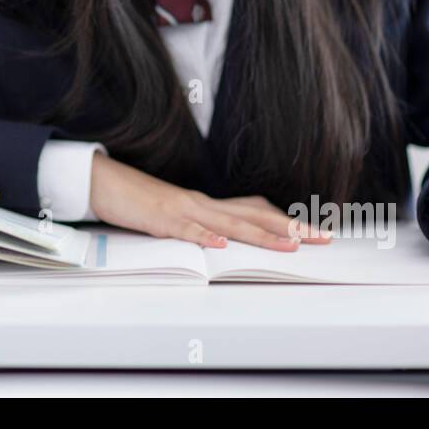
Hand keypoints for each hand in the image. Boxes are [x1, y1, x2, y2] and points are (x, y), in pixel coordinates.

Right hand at [88, 152, 330, 250]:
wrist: (107, 182)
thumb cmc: (142, 202)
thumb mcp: (180, 216)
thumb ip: (205, 226)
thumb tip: (230, 242)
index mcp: (210, 204)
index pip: (257, 211)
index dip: (288, 221)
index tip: (317, 232)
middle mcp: (204, 203)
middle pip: (255, 216)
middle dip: (291, 229)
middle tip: (322, 238)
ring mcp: (184, 209)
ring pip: (229, 223)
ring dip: (261, 235)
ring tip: (289, 246)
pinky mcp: (161, 217)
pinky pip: (186, 228)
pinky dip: (204, 237)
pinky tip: (220, 245)